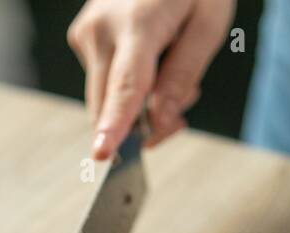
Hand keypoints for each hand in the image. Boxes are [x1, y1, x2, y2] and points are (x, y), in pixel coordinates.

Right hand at [68, 0, 235, 159]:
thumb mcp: (208, 23)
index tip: (102, 153)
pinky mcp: (82, 36)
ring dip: (135, 107)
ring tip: (169, 74)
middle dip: (141, 126)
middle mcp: (102, 29)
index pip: (125, 86)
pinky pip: (102, 82)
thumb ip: (183, 76)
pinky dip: (125, 89)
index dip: (116, 125)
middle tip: (179, 120)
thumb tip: (160, 120)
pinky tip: (149, 64)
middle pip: (108, 106)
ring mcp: (86, 32)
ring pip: (104, 99)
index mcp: (138, 24)